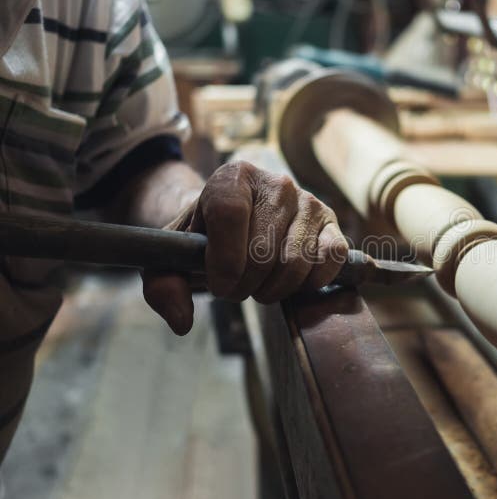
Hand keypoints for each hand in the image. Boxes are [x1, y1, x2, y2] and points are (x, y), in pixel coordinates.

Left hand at [141, 161, 347, 334]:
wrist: (236, 227)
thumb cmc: (204, 242)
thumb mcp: (171, 258)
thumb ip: (163, 287)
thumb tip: (182, 321)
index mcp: (232, 177)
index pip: (229, 213)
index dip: (224, 260)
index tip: (219, 285)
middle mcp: (276, 183)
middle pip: (263, 249)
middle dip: (245, 285)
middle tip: (235, 288)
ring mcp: (309, 202)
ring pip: (296, 262)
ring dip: (274, 290)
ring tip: (259, 286)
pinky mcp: (332, 223)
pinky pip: (330, 259)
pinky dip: (311, 283)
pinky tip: (292, 283)